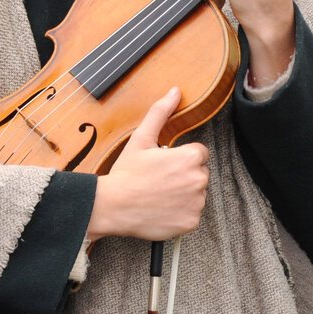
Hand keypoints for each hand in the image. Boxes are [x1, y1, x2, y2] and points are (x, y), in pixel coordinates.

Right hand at [88, 88, 208, 242]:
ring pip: (196, 194)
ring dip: (184, 194)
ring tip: (159, 195)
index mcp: (190, 157)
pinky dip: (181, 213)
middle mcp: (198, 180)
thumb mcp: (141, 138)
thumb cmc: (127, 173)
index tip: (164, 165)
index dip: (180, 158)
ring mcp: (196, 203)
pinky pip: (192, 214)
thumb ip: (161, 112)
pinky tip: (162, 209)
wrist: (113, 206)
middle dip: (183, 175)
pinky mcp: (191, 222)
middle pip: (199, 173)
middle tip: (159, 180)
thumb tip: (175, 91)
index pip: (198, 154)